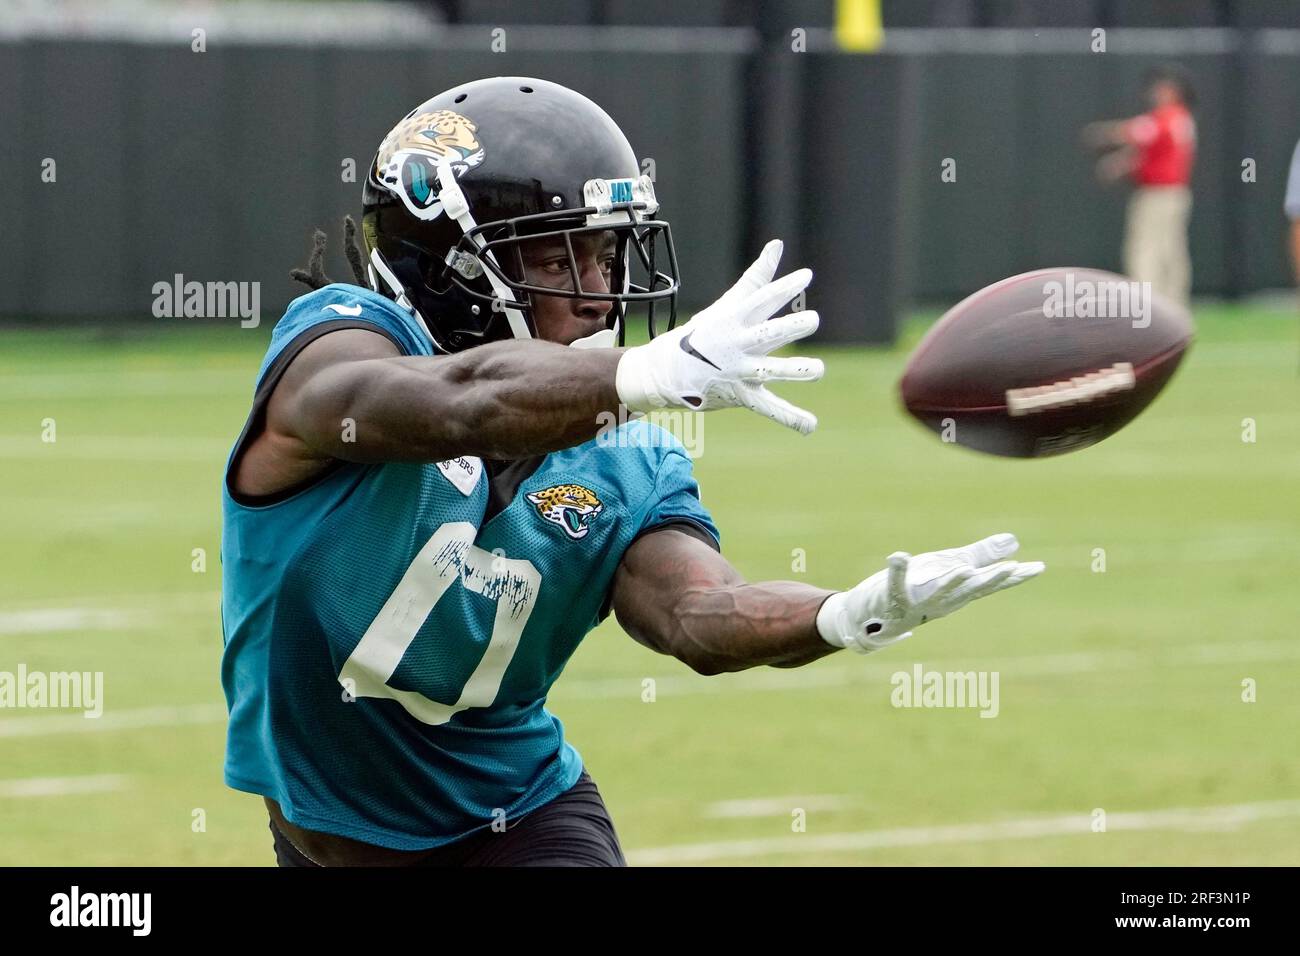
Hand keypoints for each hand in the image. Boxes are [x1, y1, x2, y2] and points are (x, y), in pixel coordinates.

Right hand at [614, 240, 823, 433]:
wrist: (664, 372)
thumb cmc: (702, 334)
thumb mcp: (727, 304)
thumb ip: (757, 278)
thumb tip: (778, 245)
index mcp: (734, 319)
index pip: (761, 300)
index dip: (784, 288)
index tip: (806, 276)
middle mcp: (737, 344)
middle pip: (767, 334)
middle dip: (789, 327)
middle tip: (813, 320)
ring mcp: (739, 371)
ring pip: (770, 370)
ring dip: (794, 371)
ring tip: (818, 370)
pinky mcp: (742, 395)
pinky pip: (769, 408)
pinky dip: (790, 418)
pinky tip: (811, 426)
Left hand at [816, 533, 1044, 653]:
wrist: (875, 616)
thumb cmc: (918, 589)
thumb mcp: (952, 569)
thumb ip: (981, 556)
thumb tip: (1014, 541)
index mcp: (960, 591)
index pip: (991, 583)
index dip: (1014, 577)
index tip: (1037, 568)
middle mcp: (943, 600)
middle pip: (971, 590)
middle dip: (991, 580)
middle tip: (1012, 568)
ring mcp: (919, 601)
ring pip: (938, 591)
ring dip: (951, 580)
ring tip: (963, 567)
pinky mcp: (893, 596)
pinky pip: (896, 582)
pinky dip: (898, 569)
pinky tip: (899, 555)